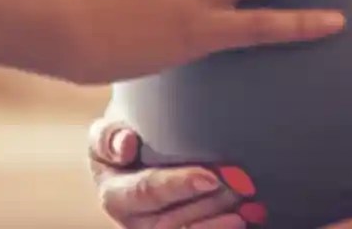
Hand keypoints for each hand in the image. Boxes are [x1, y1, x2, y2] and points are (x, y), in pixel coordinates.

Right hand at [89, 116, 249, 228]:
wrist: (135, 154)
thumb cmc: (125, 140)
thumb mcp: (109, 133)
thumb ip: (109, 137)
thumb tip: (126, 144)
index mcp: (113, 195)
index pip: (146, 191)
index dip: (178, 185)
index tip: (210, 178)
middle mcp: (132, 222)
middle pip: (172, 221)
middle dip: (208, 204)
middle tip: (237, 186)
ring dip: (217, 218)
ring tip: (242, 198)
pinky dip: (218, 227)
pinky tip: (241, 217)